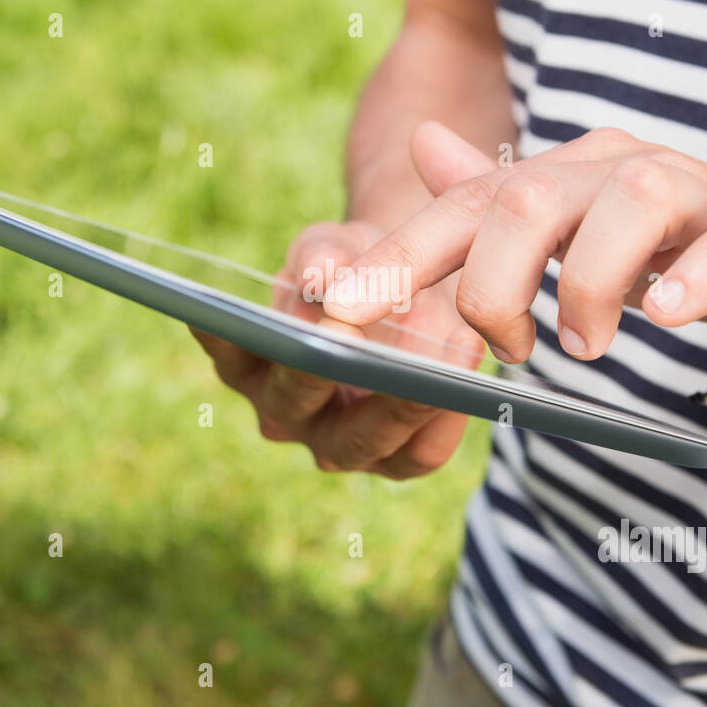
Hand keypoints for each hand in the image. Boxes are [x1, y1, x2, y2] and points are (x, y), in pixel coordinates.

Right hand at [190, 218, 484, 478]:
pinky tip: (470, 382)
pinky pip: (419, 454)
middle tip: (362, 331)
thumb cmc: (355, 265)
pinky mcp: (394, 462)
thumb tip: (319, 276)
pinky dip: (445, 419)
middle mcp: (283, 415)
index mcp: (248, 361)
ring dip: (404, 396)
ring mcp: (338, 446)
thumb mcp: (334, 245)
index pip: (236, 353)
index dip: (258, 332)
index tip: (284, 303)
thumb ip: (322, 254)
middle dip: (332, 364)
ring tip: (447, 346)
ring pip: (364, 439)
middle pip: (297, 403)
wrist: (408, 291)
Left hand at [323, 124, 706, 386]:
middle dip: (493, 282)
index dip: (401, 255)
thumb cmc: (673, 261)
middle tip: (508, 350)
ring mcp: (705, 189)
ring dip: (590, 282)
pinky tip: (664, 315)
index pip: (469, 204)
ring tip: (586, 347)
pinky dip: (698, 276)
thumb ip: (496, 205)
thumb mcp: (572, 238)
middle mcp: (626, 167)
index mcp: (569, 176)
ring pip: (631, 199)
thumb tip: (421, 146)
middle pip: (533, 196)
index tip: (342, 311)